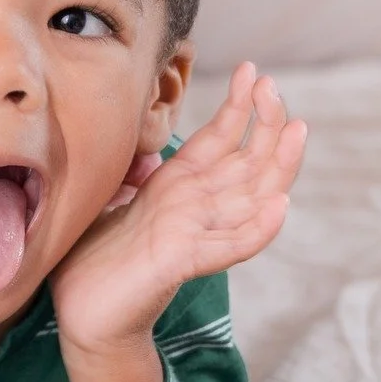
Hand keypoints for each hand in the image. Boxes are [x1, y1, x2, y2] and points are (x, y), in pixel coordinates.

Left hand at [50, 62, 305, 360]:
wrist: (83, 311)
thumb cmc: (98, 258)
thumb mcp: (119, 202)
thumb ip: (141, 177)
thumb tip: (150, 153)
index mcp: (181, 188)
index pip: (221, 139)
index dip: (239, 106)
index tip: (253, 70)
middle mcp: (197, 208)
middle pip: (249, 162)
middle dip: (266, 123)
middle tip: (275, 88)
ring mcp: (196, 235)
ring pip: (253, 198)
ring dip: (278, 166)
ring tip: (297, 130)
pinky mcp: (184, 263)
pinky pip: (229, 246)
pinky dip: (258, 228)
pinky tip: (279, 206)